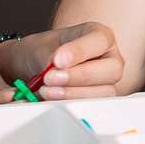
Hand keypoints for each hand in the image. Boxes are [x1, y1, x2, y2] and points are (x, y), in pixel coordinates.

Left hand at [0, 23, 126, 99]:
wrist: (33, 68)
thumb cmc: (44, 52)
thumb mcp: (42, 47)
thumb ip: (51, 57)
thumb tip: (56, 69)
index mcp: (100, 36)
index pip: (100, 40)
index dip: (80, 51)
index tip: (58, 60)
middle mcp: (109, 58)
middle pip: (112, 70)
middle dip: (78, 77)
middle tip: (51, 78)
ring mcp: (107, 82)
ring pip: (104, 92)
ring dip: (73, 93)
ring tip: (47, 90)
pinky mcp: (97, 100)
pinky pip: (92, 106)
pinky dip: (70, 104)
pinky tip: (52, 99)